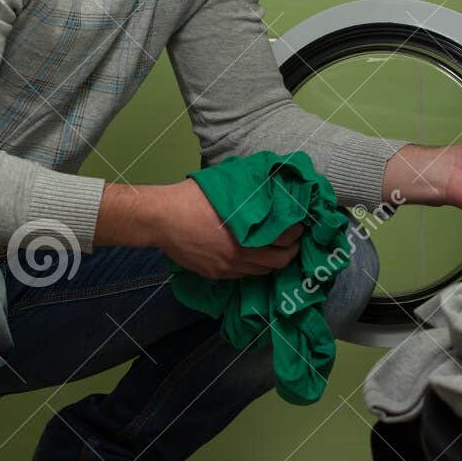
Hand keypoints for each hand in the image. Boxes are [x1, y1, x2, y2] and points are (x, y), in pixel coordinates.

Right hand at [155, 178, 304, 279]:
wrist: (161, 219)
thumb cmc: (193, 197)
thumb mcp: (227, 187)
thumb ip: (252, 192)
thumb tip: (271, 185)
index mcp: (247, 232)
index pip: (285, 239)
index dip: (296, 233)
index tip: (299, 226)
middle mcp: (241, 255)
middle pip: (278, 262)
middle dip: (290, 252)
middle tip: (292, 241)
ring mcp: (228, 267)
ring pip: (261, 271)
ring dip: (271, 261)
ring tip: (273, 249)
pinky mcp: (215, 274)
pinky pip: (242, 275)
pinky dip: (251, 266)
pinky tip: (249, 255)